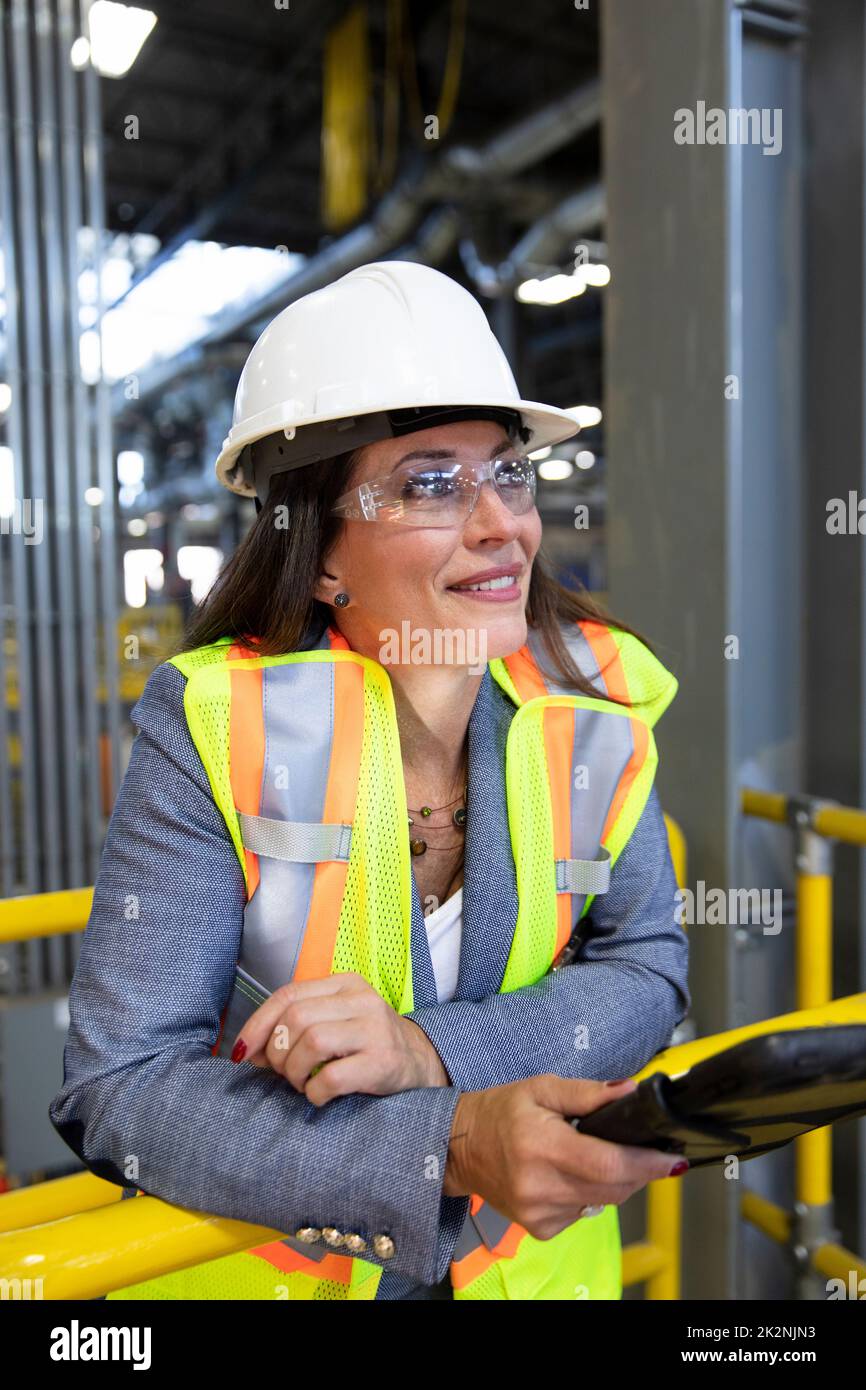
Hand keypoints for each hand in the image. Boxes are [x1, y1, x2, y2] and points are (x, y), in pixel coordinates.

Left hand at [230, 972, 449, 1104]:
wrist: (420, 1064)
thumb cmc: (365, 1045)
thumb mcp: (333, 1024)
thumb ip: (294, 1029)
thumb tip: (245, 1051)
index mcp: (344, 984)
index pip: (288, 995)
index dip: (257, 1024)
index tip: (241, 1052)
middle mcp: (362, 1000)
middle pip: (296, 1019)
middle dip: (277, 1053)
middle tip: (283, 1073)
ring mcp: (375, 1029)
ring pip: (312, 1042)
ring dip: (295, 1072)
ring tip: (302, 1084)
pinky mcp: (384, 1061)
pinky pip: (332, 1076)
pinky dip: (315, 1092)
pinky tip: (320, 1096)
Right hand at [443, 1075, 684, 1239]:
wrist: (459, 1148)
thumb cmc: (499, 1112)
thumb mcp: (541, 1088)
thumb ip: (588, 1093)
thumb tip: (630, 1091)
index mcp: (542, 1147)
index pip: (608, 1165)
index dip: (647, 1163)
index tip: (673, 1158)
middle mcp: (540, 1187)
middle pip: (614, 1188)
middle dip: (639, 1170)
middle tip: (648, 1150)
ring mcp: (539, 1214)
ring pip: (604, 1203)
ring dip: (616, 1182)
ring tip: (605, 1155)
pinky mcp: (540, 1229)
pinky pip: (585, 1213)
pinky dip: (592, 1195)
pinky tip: (575, 1175)